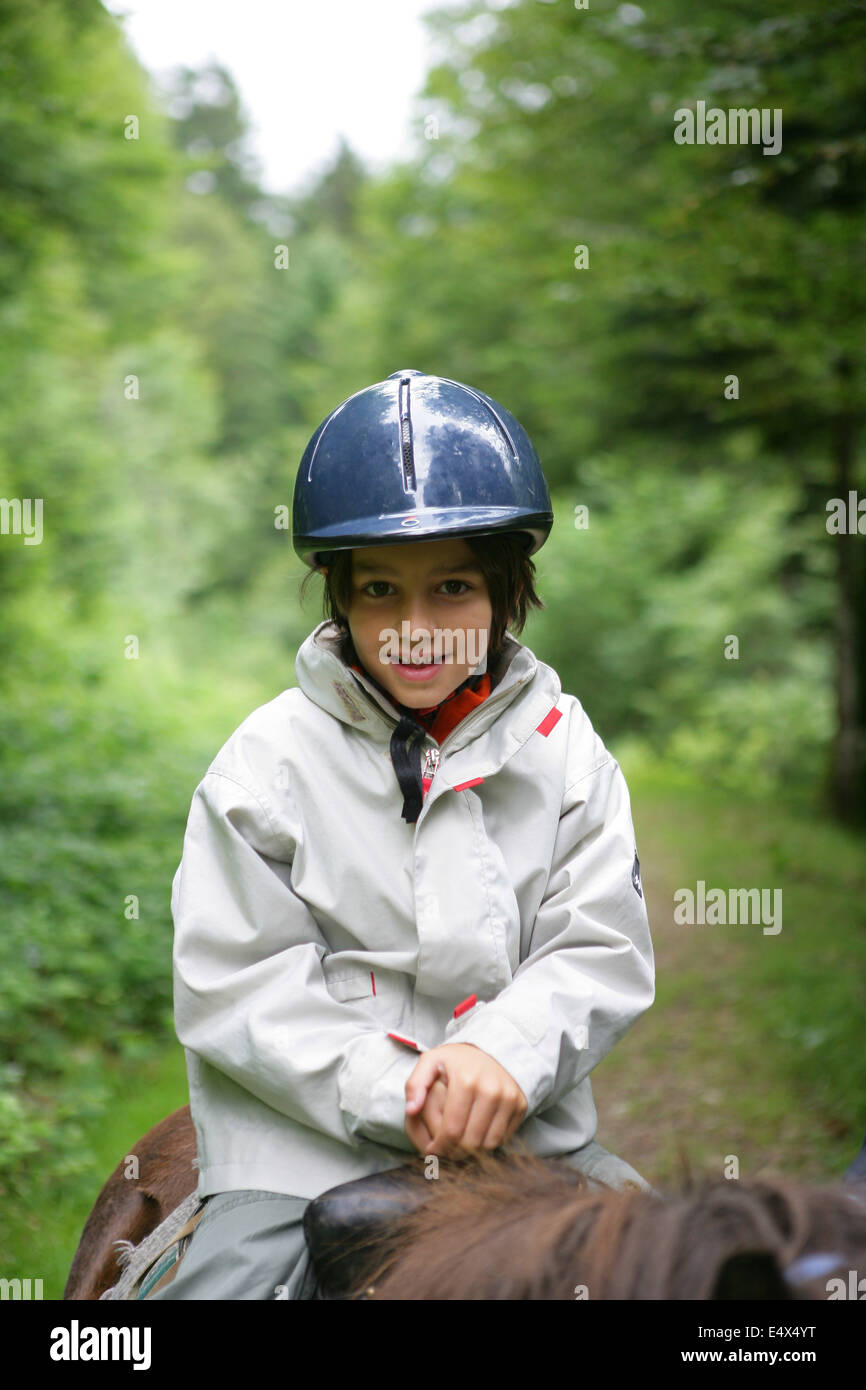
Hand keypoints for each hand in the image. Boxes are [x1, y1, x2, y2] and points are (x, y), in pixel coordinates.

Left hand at [405, 1043, 526, 1158]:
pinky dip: (489, 1142)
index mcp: (466, 1081)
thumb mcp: (431, 1061)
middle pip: (471, 1141)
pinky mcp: (520, 1105)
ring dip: (472, 1150)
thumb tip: (410, 1110)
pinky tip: (477, 1134)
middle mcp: (491, 1090)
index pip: (452, 1130)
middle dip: (454, 1152)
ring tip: (459, 1144)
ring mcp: (509, 1098)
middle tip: (445, 1151)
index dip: (440, 1147)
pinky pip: (504, 1137)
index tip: (432, 1151)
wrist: (494, 1045)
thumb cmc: (457, 1059)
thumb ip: (415, 1084)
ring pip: (489, 1144)